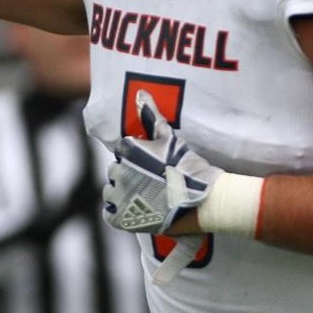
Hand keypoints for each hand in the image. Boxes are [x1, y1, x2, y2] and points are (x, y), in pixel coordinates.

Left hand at [104, 91, 220, 236]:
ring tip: (146, 197)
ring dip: (123, 194)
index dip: (137, 159)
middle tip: (152, 183)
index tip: (152, 167)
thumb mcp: (170, 138)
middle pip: (116, 172)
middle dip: (130, 176)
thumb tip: (140, 93)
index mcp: (127, 152)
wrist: (203, 200)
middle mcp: (119, 173)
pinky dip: (120, 213)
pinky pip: (110, 214)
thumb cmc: (187, 167)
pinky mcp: (122, 219)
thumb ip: (152, 116)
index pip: (122, 152)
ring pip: (111, 192)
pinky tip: (137, 211)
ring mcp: (119, 198)